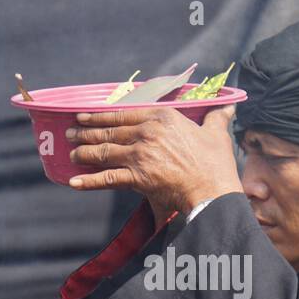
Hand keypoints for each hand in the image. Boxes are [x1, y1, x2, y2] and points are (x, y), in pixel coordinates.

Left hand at [65, 106, 241, 224]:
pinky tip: (74, 182)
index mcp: (163, 117)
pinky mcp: (137, 177)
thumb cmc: (216, 163)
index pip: (123, 113)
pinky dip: (89, 181)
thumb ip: (216, 118)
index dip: (100, 116)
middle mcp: (147, 132)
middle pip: (109, 131)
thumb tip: (227, 108)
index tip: (85, 116)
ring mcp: (139, 155)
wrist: (213, 190)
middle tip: (70, 133)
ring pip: (103, 152)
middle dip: (86, 133)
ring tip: (71, 154)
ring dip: (83, 153)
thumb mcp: (217, 134)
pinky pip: (107, 178)